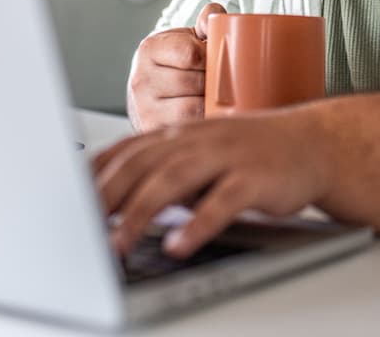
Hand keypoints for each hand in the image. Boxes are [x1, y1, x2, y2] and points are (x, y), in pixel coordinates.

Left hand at [92, 108, 332, 258]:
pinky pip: (222, 202)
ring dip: (140, 213)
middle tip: (82, 230)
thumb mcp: (200, 155)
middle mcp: (197, 139)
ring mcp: (226, 156)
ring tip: (118, 245)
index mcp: (179, 134)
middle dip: (107, 198)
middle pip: (141, 165)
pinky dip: (198, 225)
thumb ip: (161, 171)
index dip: (93, 176)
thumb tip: (110, 199)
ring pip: (173, 180)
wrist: (313, 144)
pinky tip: (180, 246)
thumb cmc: (251, 154)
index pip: (125, 151)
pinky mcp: (254, 178)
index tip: (67, 203)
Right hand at [127, 3, 225, 130]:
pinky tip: (209, 115)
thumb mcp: (186, 39)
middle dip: (214, 83)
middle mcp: (141, 79)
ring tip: (216, 99)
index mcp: (150, 49)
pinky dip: (203, 122)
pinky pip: (188, 128)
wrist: (148, 97)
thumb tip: (219, 17)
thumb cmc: (174, 64)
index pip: (190, 54)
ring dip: (211, 105)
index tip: (216, 60)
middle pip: (194, 83)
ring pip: (193, 109)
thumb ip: (206, 21)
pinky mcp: (151, 131)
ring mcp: (144, 108)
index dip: (211, 58)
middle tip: (223, 83)